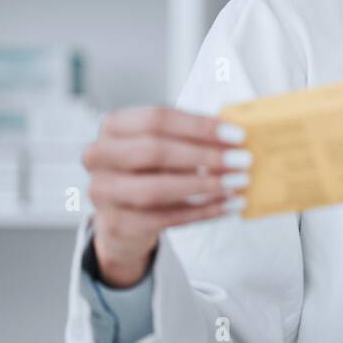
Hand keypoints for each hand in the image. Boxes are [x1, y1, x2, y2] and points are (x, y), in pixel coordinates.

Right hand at [82, 106, 250, 287]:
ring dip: (205, 186)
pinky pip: (166, 219)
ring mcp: (103, 192)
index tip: (237, 135)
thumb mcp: (164, 147)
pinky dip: (203, 212)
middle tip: (243, 160)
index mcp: (113, 126)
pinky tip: (228, 205)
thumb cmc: (151, 171)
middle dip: (205, 155)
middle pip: (154, 150)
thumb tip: (237, 132)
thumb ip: (191, 137)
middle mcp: (99, 156)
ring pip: (157, 188)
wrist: (123, 220)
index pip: (157, 118)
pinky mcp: (116, 224)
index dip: (199, 126)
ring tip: (238, 184)